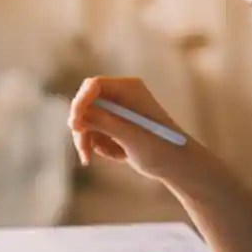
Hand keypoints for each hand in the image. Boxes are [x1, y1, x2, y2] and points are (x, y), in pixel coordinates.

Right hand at [67, 77, 207, 185]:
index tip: (75, 124)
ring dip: (88, 141)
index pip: (93, 86)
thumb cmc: (160, 148)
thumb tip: (77, 117)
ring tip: (106, 158)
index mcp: (129, 88)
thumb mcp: (131, 136)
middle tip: (85, 152)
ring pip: (86, 121)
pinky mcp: (113, 126)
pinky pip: (93, 134)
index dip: (80, 103)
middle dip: (83, 129)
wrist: (176, 165)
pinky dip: (99, 147)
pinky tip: (119, 156)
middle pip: (85, 104)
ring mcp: (115, 111)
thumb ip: (104, 123)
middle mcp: (120, 96)